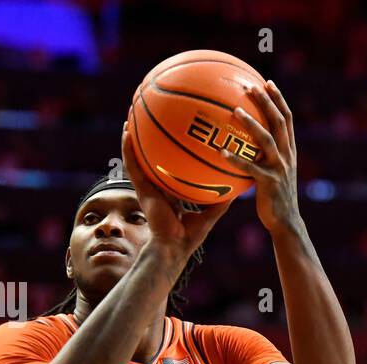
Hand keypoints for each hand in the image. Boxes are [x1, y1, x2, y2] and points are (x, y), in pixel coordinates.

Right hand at [121, 124, 232, 258]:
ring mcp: (147, 186)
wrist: (174, 246)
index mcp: (172, 189)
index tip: (177, 131)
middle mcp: (157, 185)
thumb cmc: (190, 235)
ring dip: (133, 136)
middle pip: (153, 156)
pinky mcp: (140, 189)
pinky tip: (126, 131)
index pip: (172, 165)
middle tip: (152, 114)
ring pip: (136, 156)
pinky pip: (131, 165)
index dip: (173, 150)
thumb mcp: (211, 212)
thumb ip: (223, 197)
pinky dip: (127, 149)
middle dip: (152, 136)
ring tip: (131, 113)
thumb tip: (240, 182)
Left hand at [227, 80, 301, 236]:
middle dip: (267, 102)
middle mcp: (287, 156)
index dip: (279, 100)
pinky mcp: (270, 183)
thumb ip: (261, 158)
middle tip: (252, 86)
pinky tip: (220, 151)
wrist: (286, 222)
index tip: (268, 83)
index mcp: (289, 151)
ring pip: (267, 140)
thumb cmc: (274, 199)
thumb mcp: (272, 173)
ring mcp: (280, 169)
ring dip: (251, 123)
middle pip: (279, 122)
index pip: (287, 119)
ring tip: (234, 110)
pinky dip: (236, 159)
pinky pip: (250, 168)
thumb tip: (241, 144)